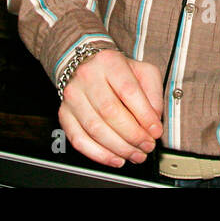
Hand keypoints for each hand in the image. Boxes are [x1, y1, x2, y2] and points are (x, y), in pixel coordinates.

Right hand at [58, 49, 164, 168]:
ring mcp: (72, 96)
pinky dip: (99, 154)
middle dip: (133, 135)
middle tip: (147, 146)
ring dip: (119, 148)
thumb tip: (154, 120)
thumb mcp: (142, 71)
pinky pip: (79, 140)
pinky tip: (115, 158)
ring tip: (135, 154)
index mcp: (109, 62)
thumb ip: (153, 93)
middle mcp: (87, 77)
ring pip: (95, 129)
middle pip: (110, 112)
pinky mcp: (64, 114)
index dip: (145, 115)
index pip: (128, 91)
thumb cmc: (117, 72)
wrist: (87, 66)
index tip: (155, 131)